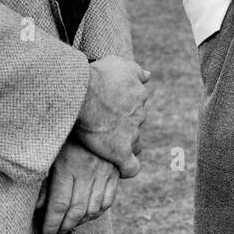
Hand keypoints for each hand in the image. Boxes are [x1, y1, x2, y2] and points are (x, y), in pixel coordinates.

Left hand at [37, 141, 118, 233]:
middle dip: (65, 227)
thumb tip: (38, 207)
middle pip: (77, 210)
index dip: (52, 224)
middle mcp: (87, 170)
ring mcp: (104, 172)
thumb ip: (43, 181)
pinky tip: (88, 215)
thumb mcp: (50, 154)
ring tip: (69, 225)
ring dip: (81, 222)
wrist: (94, 114)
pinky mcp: (114, 172)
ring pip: (94, 208)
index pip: (59, 205)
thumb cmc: (66, 135)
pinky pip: (109, 200)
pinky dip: (98, 212)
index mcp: (68, 166)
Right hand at [74, 54, 150, 176]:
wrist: (84, 93)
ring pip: (134, 144)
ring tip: (105, 147)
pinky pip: (131, 167)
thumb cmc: (97, 75)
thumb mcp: (119, 64)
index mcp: (139, 95)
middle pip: (136, 126)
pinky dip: (127, 169)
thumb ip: (135, 70)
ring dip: (123, 145)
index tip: (113, 114)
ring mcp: (132, 134)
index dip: (126, 112)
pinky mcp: (121, 151)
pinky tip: (118, 169)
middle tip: (104, 128)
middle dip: (124, 128)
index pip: (138, 108)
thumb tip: (149, 75)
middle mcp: (139, 114)